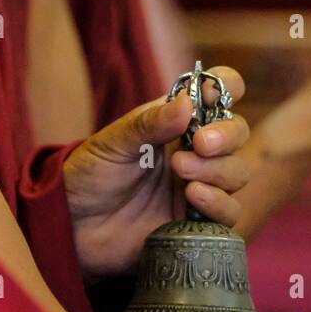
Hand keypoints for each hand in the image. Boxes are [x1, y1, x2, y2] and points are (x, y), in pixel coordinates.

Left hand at [64, 66, 249, 279]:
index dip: (225, 85)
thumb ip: (149, 123)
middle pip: (237, 133)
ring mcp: (199, 185)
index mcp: (176, 121)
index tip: (212, 94)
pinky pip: (230, 212)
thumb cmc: (90, 175)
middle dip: (226, 135)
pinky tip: (192, 197)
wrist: (72, 226)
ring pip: (237, 172)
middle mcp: (195, 150)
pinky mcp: (198, 222)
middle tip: (201, 143)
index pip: (217, 92)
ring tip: (180, 171)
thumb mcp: (113, 143)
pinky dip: (218, 202)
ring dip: (217, 169)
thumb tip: (188, 102)